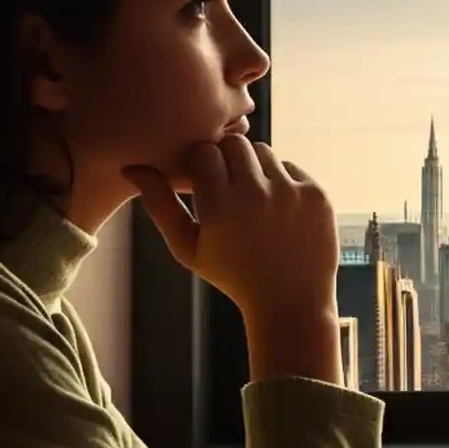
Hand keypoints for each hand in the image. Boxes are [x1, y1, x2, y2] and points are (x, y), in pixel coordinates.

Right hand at [122, 135, 339, 325]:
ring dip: (255, 169)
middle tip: (228, 186)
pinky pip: (291, 168)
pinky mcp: (317, 195)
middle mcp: (257, 194)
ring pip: (264, 152)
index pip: (203, 152)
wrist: (291, 303)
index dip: (201, 165)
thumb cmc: (233, 276)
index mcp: (220, 207)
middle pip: (234, 144)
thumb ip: (160, 206)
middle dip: (227, 160)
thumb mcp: (189, 248)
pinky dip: (283, 183)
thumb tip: (132, 167)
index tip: (204, 184)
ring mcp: (291, 193)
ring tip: (253, 200)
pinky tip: (278, 211)